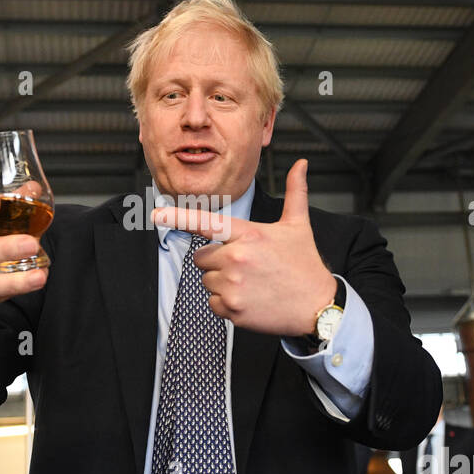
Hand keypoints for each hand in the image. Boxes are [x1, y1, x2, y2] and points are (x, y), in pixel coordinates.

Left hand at [152, 159, 335, 335]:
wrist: (317, 307)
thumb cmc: (305, 265)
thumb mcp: (298, 225)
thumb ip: (295, 192)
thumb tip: (301, 164)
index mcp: (248, 234)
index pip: (206, 222)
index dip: (178, 217)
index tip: (156, 215)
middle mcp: (236, 258)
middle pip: (202, 257)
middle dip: (218, 261)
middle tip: (247, 266)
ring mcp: (233, 285)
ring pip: (206, 281)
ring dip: (222, 283)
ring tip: (251, 283)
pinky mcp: (232, 309)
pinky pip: (212, 303)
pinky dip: (226, 304)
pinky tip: (249, 300)